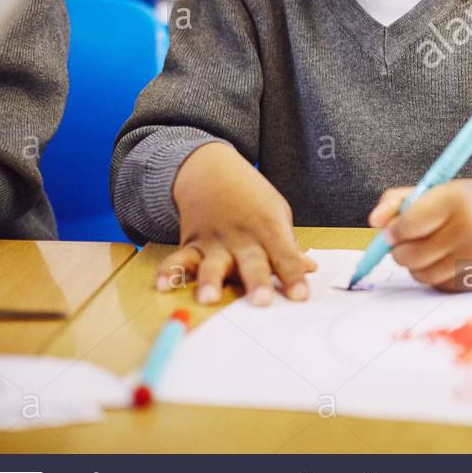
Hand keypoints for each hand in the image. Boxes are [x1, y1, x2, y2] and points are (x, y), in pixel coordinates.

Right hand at [158, 141, 317, 305]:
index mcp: (269, 229)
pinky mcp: (192, 243)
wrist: (212, 170)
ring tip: (208, 299)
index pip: (285, 256)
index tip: (300, 296)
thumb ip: (289, 246)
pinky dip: (169, 271)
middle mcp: (243, 237)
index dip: (293, 276)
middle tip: (260, 301)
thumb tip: (309, 269)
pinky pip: (179, 258)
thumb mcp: (276, 214)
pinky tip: (162, 285)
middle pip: (252, 262)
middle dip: (256, 281)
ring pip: (213, 263)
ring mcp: (215, 241)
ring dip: (211, 281)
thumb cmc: (251, 199)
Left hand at [367, 179, 471, 290]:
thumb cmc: (464, 201)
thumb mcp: (434, 189)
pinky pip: (439, 285)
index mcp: (456, 199)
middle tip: (405, 243)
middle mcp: (469, 229)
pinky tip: (446, 259)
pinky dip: (435, 275)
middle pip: (411, 255)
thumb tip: (374, 223)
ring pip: (421, 275)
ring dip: (416, 265)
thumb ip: (397, 201)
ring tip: (426, 249)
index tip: (392, 231)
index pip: (408, 225)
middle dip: (399, 250)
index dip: (393, 232)